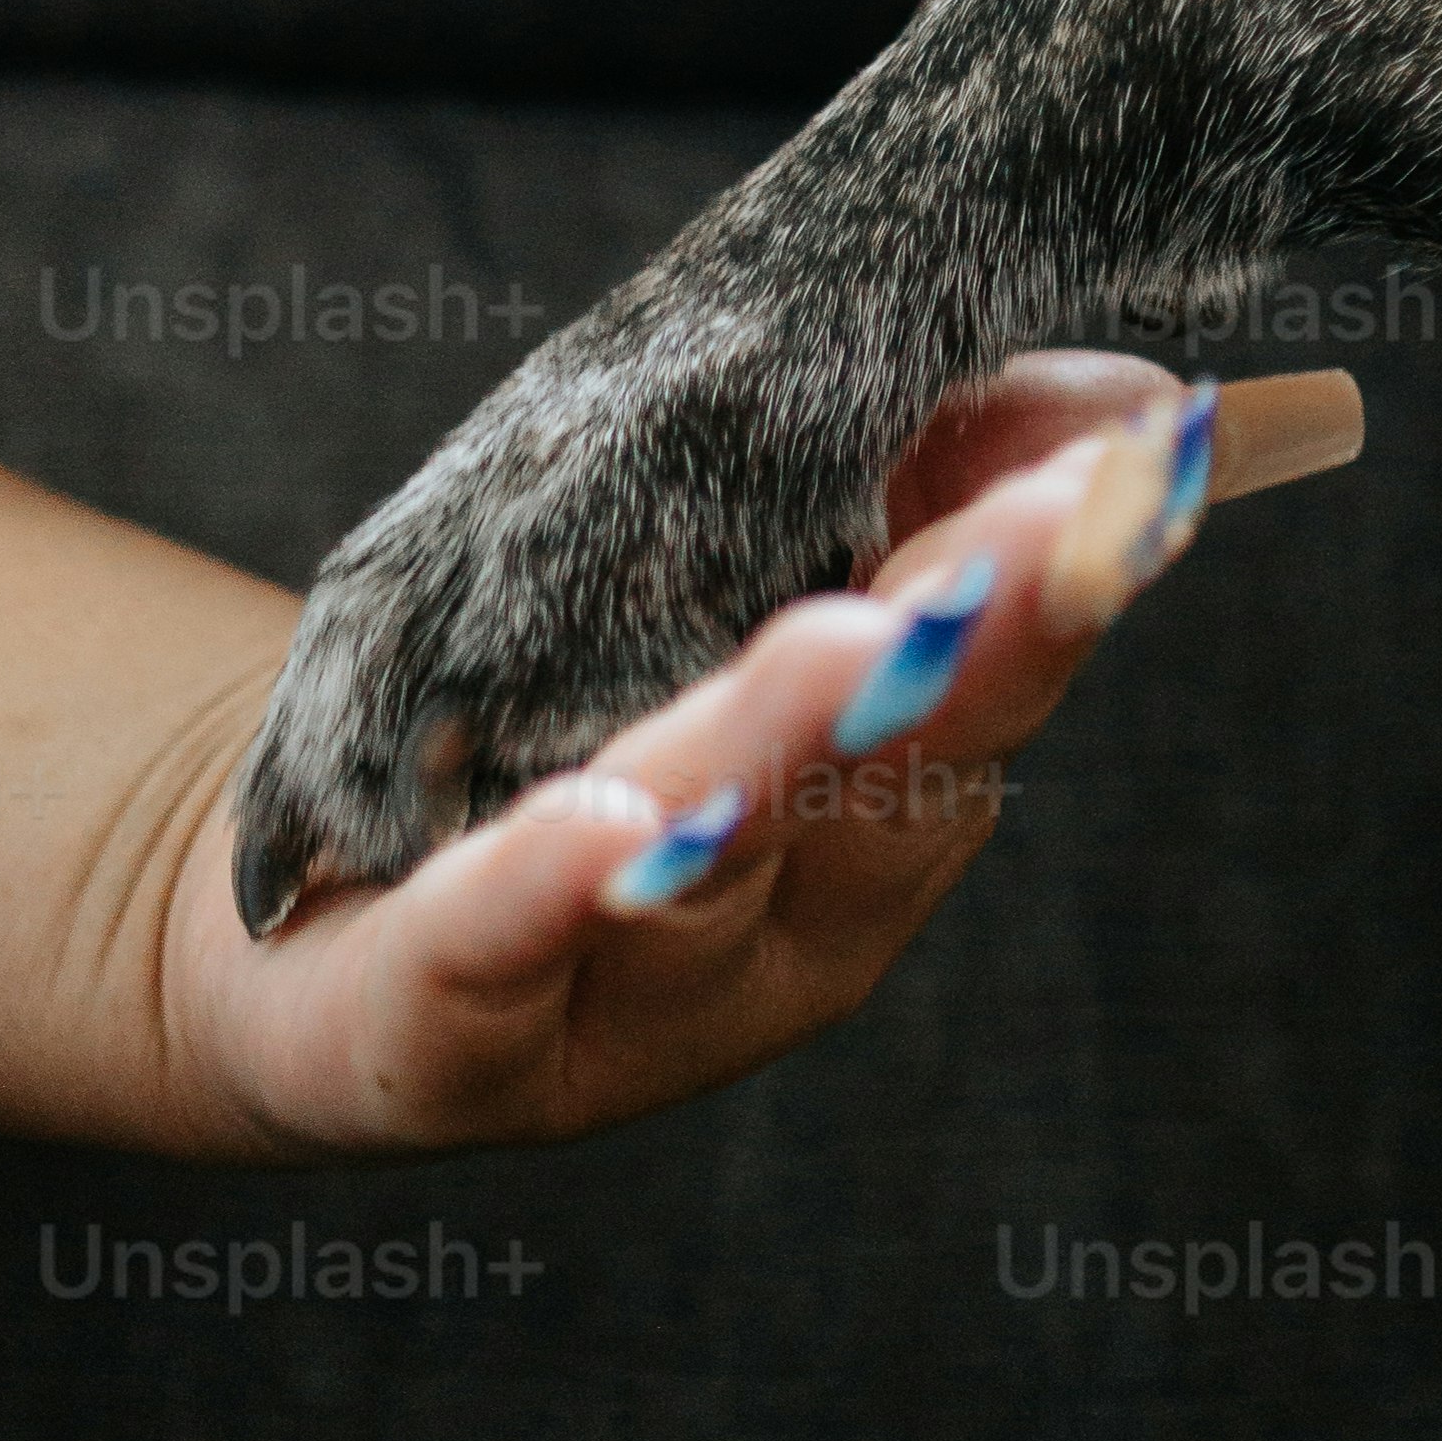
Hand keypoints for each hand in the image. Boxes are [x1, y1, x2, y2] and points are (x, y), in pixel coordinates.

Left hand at [145, 358, 1358, 1153]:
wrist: (310, 909)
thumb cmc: (563, 728)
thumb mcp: (748, 580)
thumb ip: (932, 486)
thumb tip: (1129, 405)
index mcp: (870, 819)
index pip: (982, 695)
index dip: (1053, 589)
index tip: (1131, 472)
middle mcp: (774, 929)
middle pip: (871, 798)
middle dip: (946, 666)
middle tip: (1021, 544)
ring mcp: (613, 997)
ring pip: (700, 878)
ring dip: (765, 759)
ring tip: (831, 648)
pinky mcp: (437, 1035)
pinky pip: (489, 961)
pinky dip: (539, 894)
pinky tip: (591, 825)